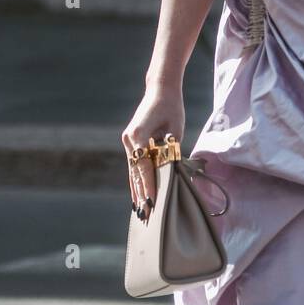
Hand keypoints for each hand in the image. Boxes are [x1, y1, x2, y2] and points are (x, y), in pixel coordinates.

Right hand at [122, 84, 184, 220]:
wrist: (160, 90)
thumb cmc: (171, 108)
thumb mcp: (175, 130)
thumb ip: (171, 151)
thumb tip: (172, 173)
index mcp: (138, 134)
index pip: (144, 165)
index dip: (148, 184)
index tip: (152, 200)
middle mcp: (129, 139)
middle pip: (135, 172)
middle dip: (141, 193)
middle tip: (146, 214)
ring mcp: (128, 141)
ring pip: (132, 171)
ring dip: (136, 191)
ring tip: (139, 211)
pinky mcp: (131, 143)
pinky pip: (134, 166)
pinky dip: (136, 181)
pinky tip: (137, 196)